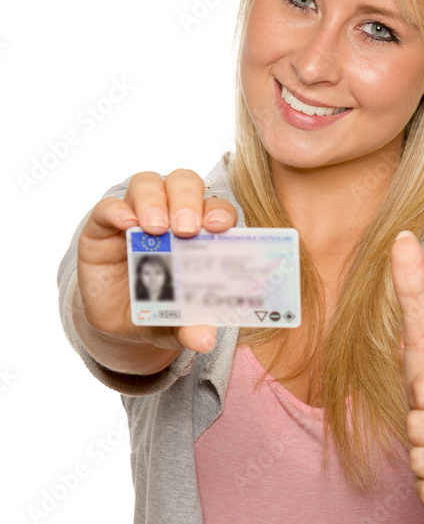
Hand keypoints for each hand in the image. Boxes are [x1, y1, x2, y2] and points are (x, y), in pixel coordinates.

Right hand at [77, 168, 237, 354]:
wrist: (118, 324)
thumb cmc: (159, 311)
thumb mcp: (176, 324)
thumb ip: (190, 327)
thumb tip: (205, 340)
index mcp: (200, 232)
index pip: (215, 208)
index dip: (220, 212)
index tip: (221, 227)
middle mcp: (170, 215)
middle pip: (184, 183)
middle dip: (188, 200)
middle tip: (187, 228)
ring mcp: (136, 215)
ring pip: (148, 184)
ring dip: (154, 201)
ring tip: (157, 229)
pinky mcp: (103, 225)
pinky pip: (108, 206)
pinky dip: (118, 211)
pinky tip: (127, 226)